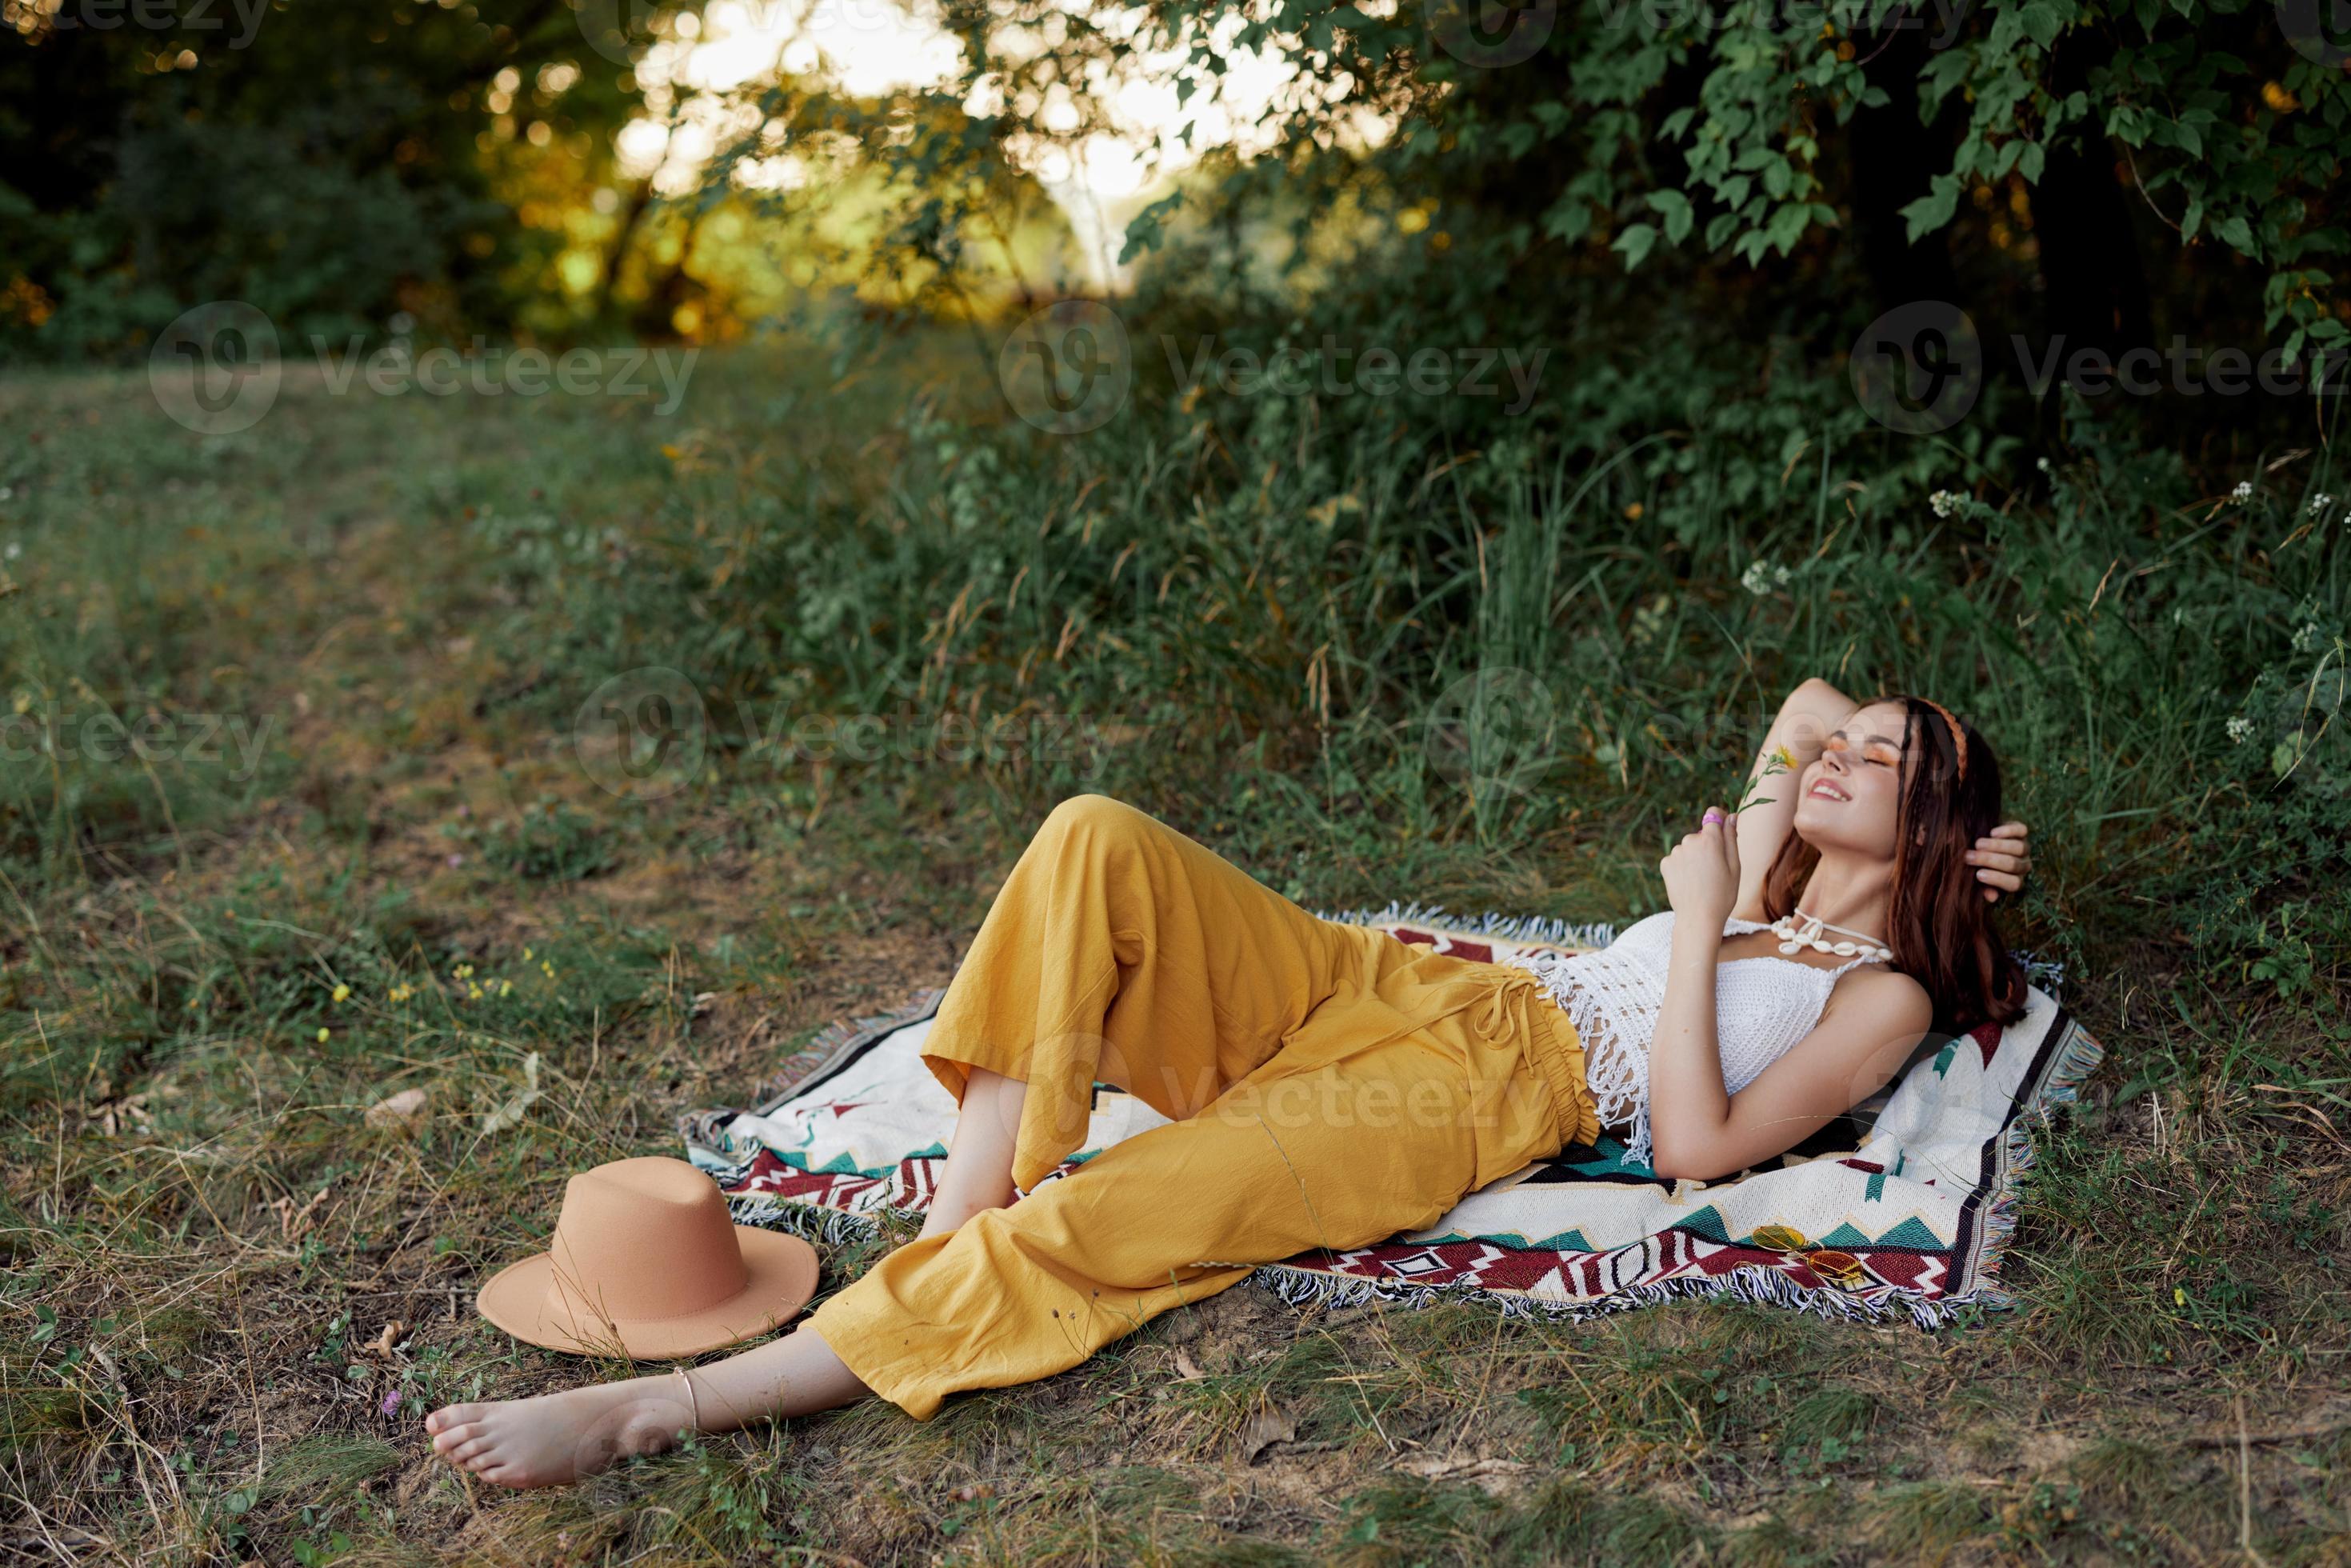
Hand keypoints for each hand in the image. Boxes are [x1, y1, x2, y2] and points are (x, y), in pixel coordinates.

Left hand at [1662, 805, 1739, 926]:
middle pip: (1701, 835)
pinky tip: (1689, 882)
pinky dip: (1683, 867)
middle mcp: (1689, 841)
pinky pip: (1678, 859)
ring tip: (1701, 880)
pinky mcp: (1665, 863)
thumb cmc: (1722, 894)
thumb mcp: (1734, 865)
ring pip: (1689, 848)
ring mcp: (1675, 852)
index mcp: (1710, 839)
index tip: (1724, 831)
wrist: (1698, 918)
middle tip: (1715, 870)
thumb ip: (1731, 837)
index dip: (1720, 820)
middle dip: (1708, 846)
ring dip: (1695, 858)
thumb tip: (1731, 816)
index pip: (1713, 814)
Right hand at [1968, 820, 2030, 902]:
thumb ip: (1983, 887)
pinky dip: (2008, 831)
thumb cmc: (1978, 866)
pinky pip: (2021, 831)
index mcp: (2015, 880)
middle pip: (2013, 864)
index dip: (1998, 879)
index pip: (2013, 883)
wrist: (1980, 840)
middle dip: (1989, 860)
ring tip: (1977, 844)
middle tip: (1969, 857)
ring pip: (2018, 848)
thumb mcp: (1979, 878)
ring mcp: (2024, 847)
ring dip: (1997, 846)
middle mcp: (2023, 865)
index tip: (1978, 874)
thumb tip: (1992, 897)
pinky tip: (1992, 832)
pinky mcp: (2022, 831)